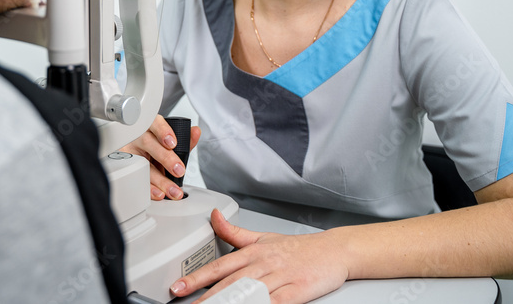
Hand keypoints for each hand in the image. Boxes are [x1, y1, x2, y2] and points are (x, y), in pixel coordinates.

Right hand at [118, 114, 200, 199]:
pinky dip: (149, 188)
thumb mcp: (170, 142)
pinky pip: (136, 178)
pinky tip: (159, 193)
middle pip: (148, 144)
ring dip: (159, 180)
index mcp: (150, 126)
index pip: (154, 123)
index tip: (172, 143)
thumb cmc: (155, 145)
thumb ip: (185, 139)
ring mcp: (129, 151)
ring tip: (173, 189)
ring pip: (141, 164)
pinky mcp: (126, 167)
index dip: (163, 132)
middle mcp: (137, 137)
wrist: (140, 153)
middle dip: (165, 158)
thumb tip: (196, 132)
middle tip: (179, 170)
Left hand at [170, 209, 349, 303]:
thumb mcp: (263, 237)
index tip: (179, 286)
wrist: (334, 250)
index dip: (198, 277)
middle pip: (231, 282)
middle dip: (207, 295)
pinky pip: (277, 301)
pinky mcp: (298, 291)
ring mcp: (281, 277)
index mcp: (254, 252)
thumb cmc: (298, 248)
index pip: (220, 266)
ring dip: (231, 302)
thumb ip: (235, 232)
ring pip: (250, 292)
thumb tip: (214, 216)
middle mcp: (264, 264)